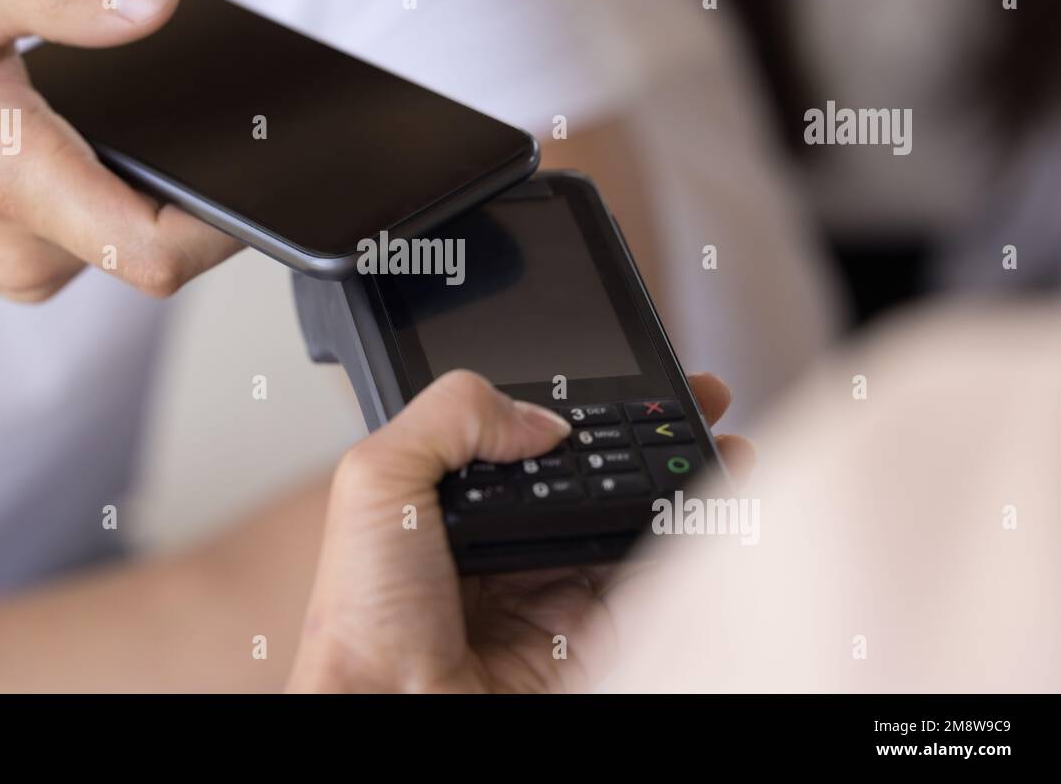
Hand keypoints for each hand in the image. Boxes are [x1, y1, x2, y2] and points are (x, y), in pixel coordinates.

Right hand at [0, 0, 239, 300]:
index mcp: (16, 185)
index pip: (158, 255)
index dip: (224, 228)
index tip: (249, 175)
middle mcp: (26, 254)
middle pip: (157, 245)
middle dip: (184, 187)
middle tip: (174, 119)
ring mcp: (20, 274)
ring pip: (122, 242)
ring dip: (136, 188)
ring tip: (103, 124)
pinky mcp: (15, 273)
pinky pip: (89, 244)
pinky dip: (102, 199)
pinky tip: (75, 149)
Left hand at [288, 370, 752, 692]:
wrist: (389, 712)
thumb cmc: (359, 619)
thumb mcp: (377, 480)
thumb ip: (452, 415)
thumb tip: (540, 417)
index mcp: (452, 500)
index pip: (526, 437)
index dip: (577, 404)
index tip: (623, 374)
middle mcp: (505, 542)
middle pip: (591, 475)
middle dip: (649, 435)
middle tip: (695, 401)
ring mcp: (551, 590)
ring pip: (631, 523)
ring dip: (684, 482)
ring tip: (725, 444)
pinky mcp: (589, 637)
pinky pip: (649, 584)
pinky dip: (689, 548)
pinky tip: (714, 510)